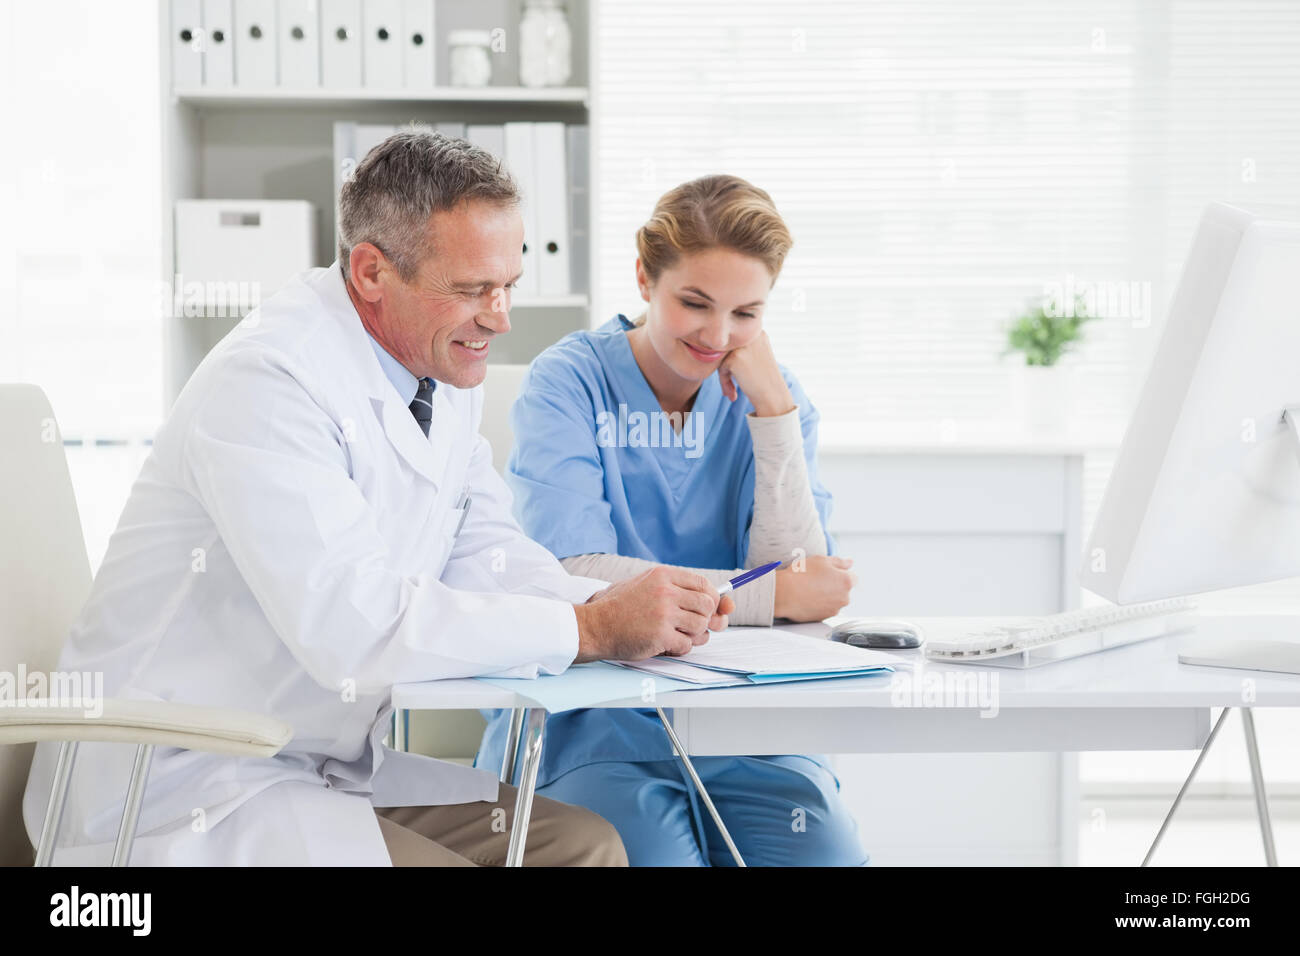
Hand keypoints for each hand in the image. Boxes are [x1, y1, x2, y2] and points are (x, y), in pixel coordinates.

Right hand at [573, 566, 734, 661]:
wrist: (595, 625)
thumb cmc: (620, 607)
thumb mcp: (647, 585)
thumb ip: (681, 592)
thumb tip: (724, 607)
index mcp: (663, 575)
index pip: (704, 584)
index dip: (711, 599)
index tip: (707, 608)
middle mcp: (666, 591)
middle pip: (708, 605)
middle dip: (704, 619)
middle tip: (689, 625)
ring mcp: (664, 614)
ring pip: (701, 627)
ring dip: (691, 635)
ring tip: (674, 635)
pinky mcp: (660, 636)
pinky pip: (687, 645)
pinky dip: (679, 648)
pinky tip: (664, 644)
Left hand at [717, 330, 794, 416]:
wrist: (774, 397)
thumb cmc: (765, 380)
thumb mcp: (757, 355)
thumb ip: (741, 348)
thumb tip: (714, 347)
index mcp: (757, 331)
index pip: (734, 341)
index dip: (731, 359)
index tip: (736, 375)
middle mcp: (750, 335)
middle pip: (726, 348)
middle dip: (726, 367)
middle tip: (731, 387)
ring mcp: (743, 345)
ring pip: (721, 357)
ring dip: (724, 376)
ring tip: (731, 391)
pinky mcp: (735, 357)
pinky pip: (721, 368)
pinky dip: (724, 382)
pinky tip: (733, 393)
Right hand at [773, 555, 855, 621]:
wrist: (784, 593)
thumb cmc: (802, 574)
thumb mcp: (821, 560)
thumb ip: (840, 562)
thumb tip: (850, 563)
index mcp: (847, 581)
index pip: (852, 577)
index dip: (839, 573)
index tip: (827, 572)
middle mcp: (844, 598)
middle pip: (844, 590)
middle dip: (834, 585)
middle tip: (816, 579)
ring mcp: (834, 610)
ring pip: (834, 600)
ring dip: (826, 596)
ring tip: (809, 589)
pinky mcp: (823, 618)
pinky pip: (824, 609)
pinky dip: (818, 605)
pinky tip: (806, 598)